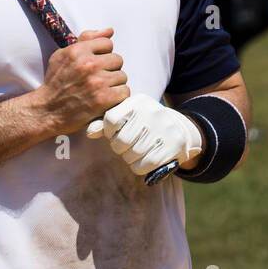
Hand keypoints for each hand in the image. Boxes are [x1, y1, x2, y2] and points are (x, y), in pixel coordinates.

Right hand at [36, 28, 129, 134]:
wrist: (48, 111)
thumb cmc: (56, 82)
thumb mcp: (63, 55)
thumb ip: (86, 39)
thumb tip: (110, 30)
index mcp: (78, 50)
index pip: (107, 43)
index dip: (103, 54)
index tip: (96, 64)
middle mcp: (88, 64)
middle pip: (118, 59)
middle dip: (110, 68)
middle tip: (99, 78)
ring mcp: (97, 82)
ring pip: (122, 76)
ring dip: (114, 84)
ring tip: (101, 89)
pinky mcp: (104, 99)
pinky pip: (125, 91)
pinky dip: (118, 97)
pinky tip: (107, 99)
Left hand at [86, 96, 202, 177]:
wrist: (178, 129)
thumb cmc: (143, 123)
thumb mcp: (127, 116)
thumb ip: (105, 122)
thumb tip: (89, 132)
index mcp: (138, 101)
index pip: (111, 119)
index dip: (108, 131)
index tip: (114, 133)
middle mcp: (152, 111)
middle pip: (121, 140)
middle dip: (119, 147)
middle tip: (124, 146)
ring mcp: (164, 128)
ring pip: (132, 154)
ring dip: (129, 158)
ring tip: (133, 152)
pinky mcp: (173, 145)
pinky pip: (146, 164)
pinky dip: (139, 167)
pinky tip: (142, 160)